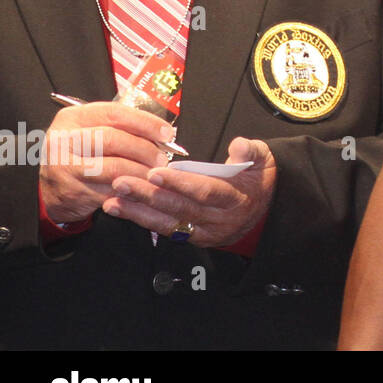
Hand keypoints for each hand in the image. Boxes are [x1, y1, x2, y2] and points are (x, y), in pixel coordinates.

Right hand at [40, 102, 174, 224]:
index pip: (114, 113)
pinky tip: (142, 188)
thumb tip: (163, 132)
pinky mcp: (72, 191)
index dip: (145, 122)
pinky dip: (131, 189)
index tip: (167, 132)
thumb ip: (121, 127)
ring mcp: (65, 167)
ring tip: (155, 174)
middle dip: (144, 149)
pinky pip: (110, 190)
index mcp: (73, 118)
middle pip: (113, 139)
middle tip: (162, 158)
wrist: (50, 189)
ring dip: (141, 171)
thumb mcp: (92, 132)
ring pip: (114, 167)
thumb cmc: (81, 155)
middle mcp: (64, 140)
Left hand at [104, 137, 276, 247]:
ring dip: (139, 212)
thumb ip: (251, 150)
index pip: (206, 191)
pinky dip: (143, 220)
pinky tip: (122, 210)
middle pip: (181, 209)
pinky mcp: (195, 237)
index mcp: (236, 198)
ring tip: (114, 199)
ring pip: (169, 223)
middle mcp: (219, 219)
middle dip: (150, 196)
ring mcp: (206, 232)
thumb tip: (238, 144)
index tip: (157, 172)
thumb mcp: (264, 159)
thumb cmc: (260, 178)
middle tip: (123, 182)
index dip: (181, 184)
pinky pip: (167, 230)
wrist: (269, 208)